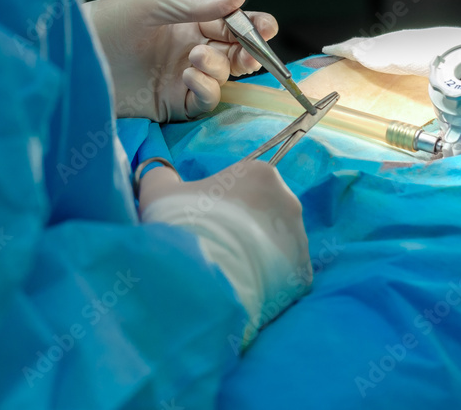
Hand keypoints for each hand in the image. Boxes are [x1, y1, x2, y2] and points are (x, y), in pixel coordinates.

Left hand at [83, 0, 277, 121]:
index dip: (253, 26)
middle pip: (235, 53)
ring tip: (195, 57)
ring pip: (223, 76)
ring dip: (218, 66)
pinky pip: (204, 100)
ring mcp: (182, 78)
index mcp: (189, 22)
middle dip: (247, 52)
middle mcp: (190, 50)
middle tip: (246, 51)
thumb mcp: (152, 4)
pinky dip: (206, 89)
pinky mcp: (171, 104)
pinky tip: (189, 75)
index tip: (266, 27)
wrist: (74, 56)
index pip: (232, 24)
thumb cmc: (106, 21)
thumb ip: (198, 5)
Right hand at [138, 160, 311, 346]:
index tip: (206, 219)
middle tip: (216, 245)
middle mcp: (288, 201)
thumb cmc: (181, 222)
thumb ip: (161, 177)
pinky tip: (244, 287)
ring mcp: (299, 239)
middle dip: (245, 228)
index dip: (223, 203)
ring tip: (229, 270)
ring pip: (277, 245)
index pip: (246, 183)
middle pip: (265, 213)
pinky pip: (284, 275)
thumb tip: (159, 176)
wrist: (197, 273)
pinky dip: (268, 282)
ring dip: (258, 254)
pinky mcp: (301, 274)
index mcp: (260, 173)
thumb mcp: (158, 191)